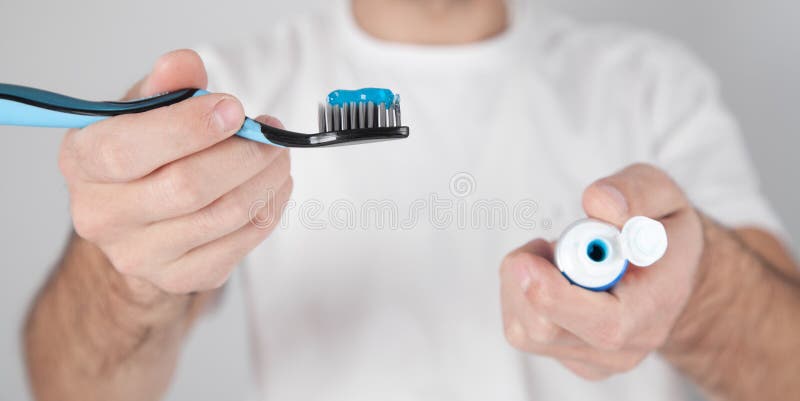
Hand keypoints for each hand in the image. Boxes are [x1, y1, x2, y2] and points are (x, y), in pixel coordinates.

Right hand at [59, 49, 291, 296]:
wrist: (138, 219)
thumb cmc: (144, 154)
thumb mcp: (144, 110)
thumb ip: (166, 85)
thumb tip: (184, 64)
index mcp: (82, 163)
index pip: (127, 150)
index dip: (187, 128)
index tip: (234, 109)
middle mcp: (101, 215)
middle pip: (186, 188)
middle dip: (243, 154)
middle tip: (271, 133)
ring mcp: (140, 255)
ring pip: (222, 216)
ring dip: (264, 180)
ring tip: (278, 154)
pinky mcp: (180, 277)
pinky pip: (239, 244)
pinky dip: (269, 208)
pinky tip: (275, 185)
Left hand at [499, 163, 702, 379]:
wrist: (666, 275)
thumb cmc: (661, 233)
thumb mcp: (664, 194)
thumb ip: (636, 192)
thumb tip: (600, 204)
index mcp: (655, 307)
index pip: (603, 324)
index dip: (557, 294)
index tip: (528, 259)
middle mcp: (624, 347)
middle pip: (545, 330)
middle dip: (527, 278)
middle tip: (545, 244)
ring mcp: (592, 360)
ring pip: (523, 328)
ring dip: (522, 283)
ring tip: (556, 257)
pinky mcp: (565, 357)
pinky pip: (520, 329)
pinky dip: (520, 296)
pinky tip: (551, 277)